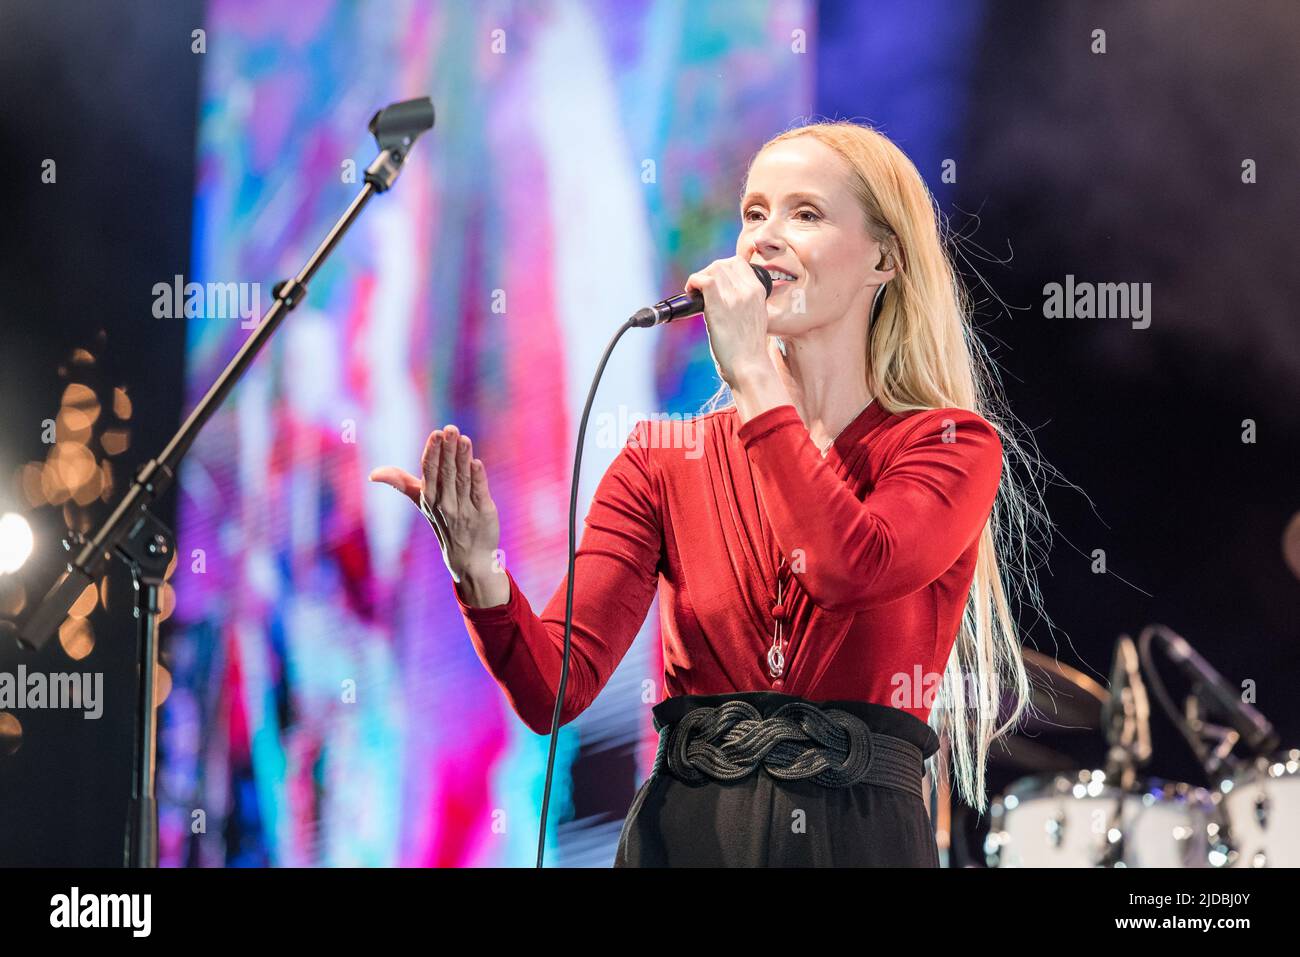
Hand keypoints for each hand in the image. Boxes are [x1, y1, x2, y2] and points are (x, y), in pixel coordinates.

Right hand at [369, 425, 501, 588]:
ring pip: (463, 480)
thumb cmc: (443, 522)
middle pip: (446, 473)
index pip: (430, 472)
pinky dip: (478, 479)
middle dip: (448, 450)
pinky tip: (477, 463)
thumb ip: (401, 483)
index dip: (433, 453)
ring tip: (465, 439)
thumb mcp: (421, 503)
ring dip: (463, 458)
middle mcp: (445, 503)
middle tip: (450, 429)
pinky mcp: (483, 513)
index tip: (436, 433)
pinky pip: (479, 493)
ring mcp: (464, 509)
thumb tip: (372, 474)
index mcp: (429, 498)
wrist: (468, 557)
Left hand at [684, 255, 772, 387]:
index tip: (715, 282)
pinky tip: (691, 293)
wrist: (748, 365)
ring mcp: (734, 296)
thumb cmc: (749, 349)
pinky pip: (702, 279)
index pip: (739, 263)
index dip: (723, 268)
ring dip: (700, 277)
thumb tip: (725, 299)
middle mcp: (748, 290)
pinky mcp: (718, 304)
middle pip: (723, 263)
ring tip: (696, 293)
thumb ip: (745, 303)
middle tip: (702, 290)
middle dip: (709, 272)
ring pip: (713, 269)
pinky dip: (693, 283)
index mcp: (758, 291)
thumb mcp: (754, 317)